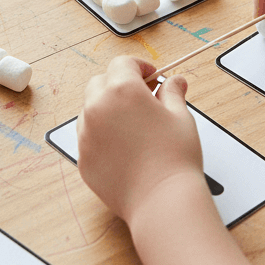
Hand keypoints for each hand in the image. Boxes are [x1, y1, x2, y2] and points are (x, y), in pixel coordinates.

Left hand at [76, 56, 203, 224]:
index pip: (123, 64)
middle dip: (120, 84)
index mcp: (122, 90)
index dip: (140, 67)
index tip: (151, 76)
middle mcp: (97, 108)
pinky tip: (124, 147)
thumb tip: (175, 82)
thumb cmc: (174, 158)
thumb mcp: (180, 116)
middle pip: (101, 82)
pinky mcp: (83, 158)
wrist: (162, 201)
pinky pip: (88, 137)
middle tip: (143, 98)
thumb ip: (173, 93)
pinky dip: (101, 135)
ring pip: (90, 109)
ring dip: (107, 108)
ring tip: (132, 124)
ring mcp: (86, 135)